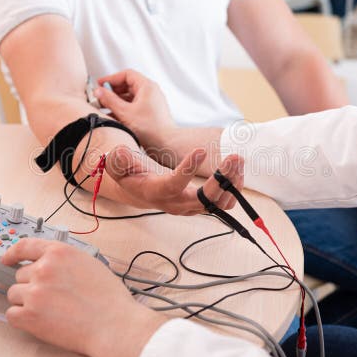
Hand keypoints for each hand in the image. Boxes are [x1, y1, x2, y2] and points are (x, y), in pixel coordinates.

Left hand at [2, 238, 167, 356]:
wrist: (114, 325)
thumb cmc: (108, 298)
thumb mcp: (88, 263)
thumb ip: (64, 261)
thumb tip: (49, 265)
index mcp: (59, 252)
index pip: (25, 246)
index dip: (12, 253)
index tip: (7, 259)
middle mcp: (44, 269)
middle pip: (20, 275)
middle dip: (32, 286)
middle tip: (51, 298)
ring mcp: (35, 292)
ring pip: (14, 295)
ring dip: (26, 302)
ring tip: (50, 311)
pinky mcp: (29, 316)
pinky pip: (11, 315)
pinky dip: (22, 320)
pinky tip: (41, 322)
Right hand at [94, 69, 176, 149]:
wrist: (166, 144)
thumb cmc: (151, 129)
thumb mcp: (125, 112)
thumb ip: (109, 100)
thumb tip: (98, 92)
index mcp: (147, 87)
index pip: (127, 75)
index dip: (111, 78)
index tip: (100, 84)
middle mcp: (151, 92)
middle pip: (128, 85)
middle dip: (112, 91)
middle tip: (100, 98)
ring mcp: (151, 102)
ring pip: (130, 97)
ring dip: (116, 101)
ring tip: (104, 108)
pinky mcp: (150, 113)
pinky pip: (134, 106)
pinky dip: (123, 109)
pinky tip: (113, 117)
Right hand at [105, 145, 243, 214]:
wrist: (141, 190)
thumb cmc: (131, 174)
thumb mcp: (119, 165)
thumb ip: (118, 160)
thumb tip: (119, 152)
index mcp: (156, 192)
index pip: (174, 184)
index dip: (187, 169)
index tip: (200, 149)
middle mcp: (177, 204)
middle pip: (204, 200)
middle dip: (222, 180)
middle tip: (234, 157)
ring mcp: (192, 207)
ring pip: (220, 203)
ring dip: (233, 182)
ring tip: (238, 159)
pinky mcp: (202, 204)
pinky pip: (225, 200)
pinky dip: (234, 185)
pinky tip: (236, 166)